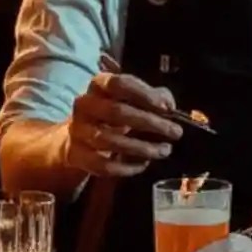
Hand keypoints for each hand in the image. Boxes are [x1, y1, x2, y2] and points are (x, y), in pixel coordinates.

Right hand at [64, 71, 181, 176]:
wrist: (83, 135)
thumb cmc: (117, 112)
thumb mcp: (136, 98)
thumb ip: (156, 97)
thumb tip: (168, 107)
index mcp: (100, 84)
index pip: (119, 83)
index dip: (144, 94)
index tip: (167, 108)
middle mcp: (84, 105)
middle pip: (116, 111)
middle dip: (150, 123)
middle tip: (175, 132)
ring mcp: (78, 130)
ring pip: (109, 140)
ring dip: (142, 148)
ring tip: (164, 150)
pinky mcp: (77, 155)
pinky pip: (102, 165)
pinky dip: (126, 167)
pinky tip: (144, 164)